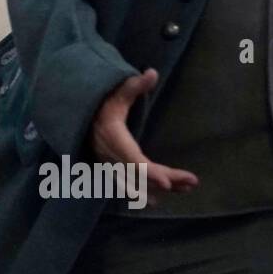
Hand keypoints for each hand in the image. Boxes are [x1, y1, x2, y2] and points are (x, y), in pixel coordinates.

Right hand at [91, 67, 198, 203]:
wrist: (80, 114)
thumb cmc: (101, 101)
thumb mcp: (116, 90)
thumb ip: (134, 85)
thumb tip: (152, 72)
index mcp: (112, 136)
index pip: (133, 159)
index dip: (150, 172)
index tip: (168, 182)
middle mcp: (110, 154)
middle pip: (140, 173)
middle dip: (165, 179)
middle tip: (192, 181)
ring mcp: (110, 163)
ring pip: (136, 181)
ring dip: (161, 186)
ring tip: (188, 187)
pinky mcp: (112, 167)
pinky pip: (129, 183)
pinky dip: (144, 191)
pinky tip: (158, 200)